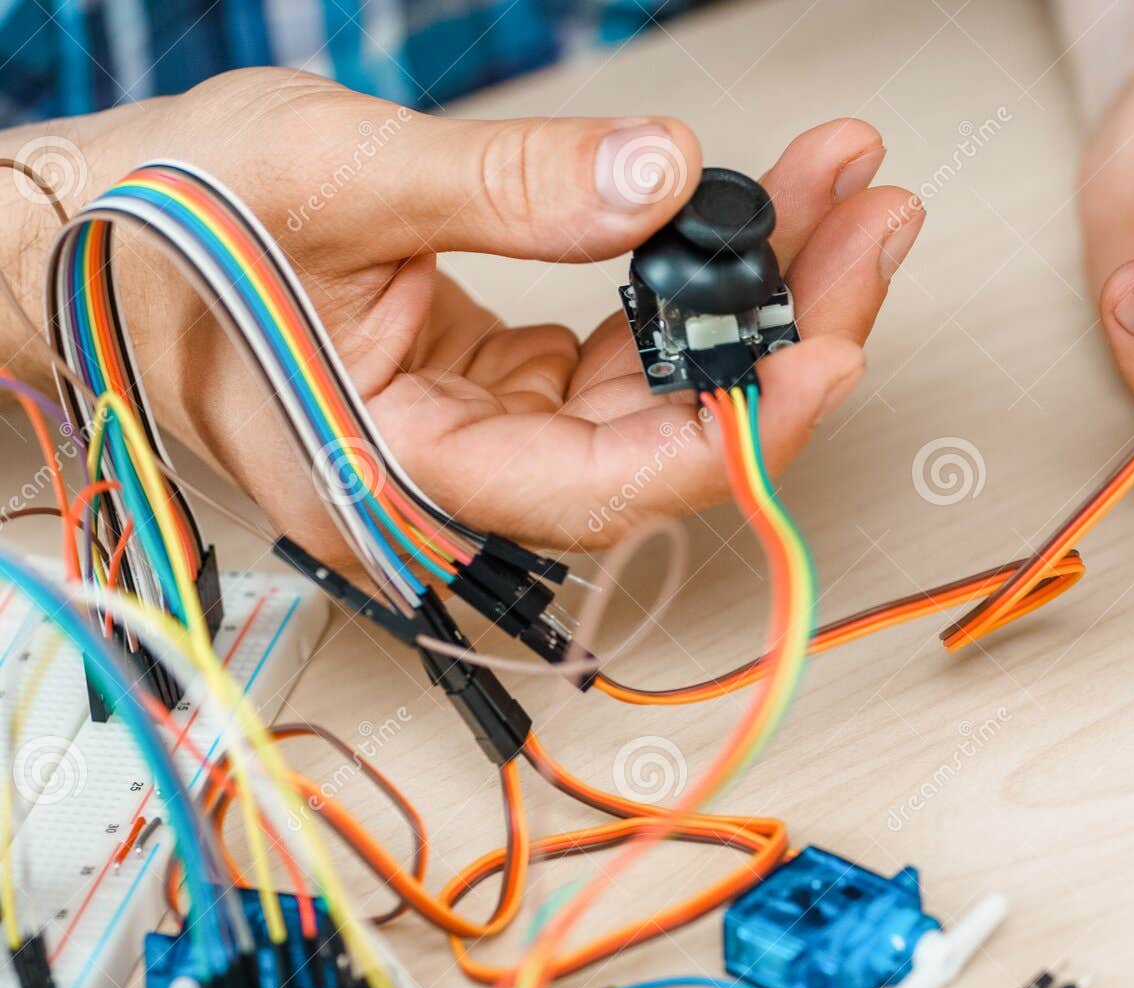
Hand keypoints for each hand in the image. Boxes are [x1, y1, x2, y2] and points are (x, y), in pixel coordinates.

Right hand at [23, 68, 918, 561]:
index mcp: (409, 476)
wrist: (85, 245)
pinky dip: (681, 289)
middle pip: (667, 440)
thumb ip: (507, 188)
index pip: (617, 483)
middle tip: (867, 226)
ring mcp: (483, 442)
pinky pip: (615, 358)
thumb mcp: (333, 176)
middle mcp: (460, 484)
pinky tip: (737, 219)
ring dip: (748, 299)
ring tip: (831, 197)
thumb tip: (661, 179)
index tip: (830, 339)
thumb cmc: (161, 233)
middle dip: (780, 331)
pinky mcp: (493, 392)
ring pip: (656, 396)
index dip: (743, 424)